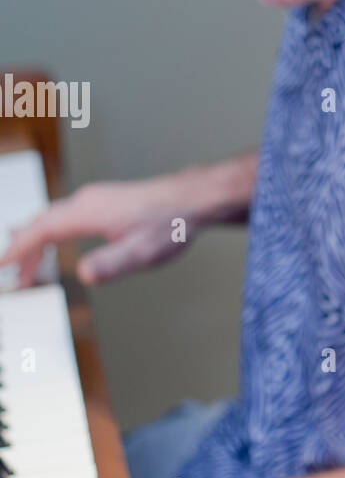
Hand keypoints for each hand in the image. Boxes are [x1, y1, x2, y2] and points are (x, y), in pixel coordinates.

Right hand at [0, 175, 201, 285]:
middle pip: (41, 224)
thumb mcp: (143, 252)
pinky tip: (56, 246)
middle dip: (24, 251)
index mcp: (87, 212)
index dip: (18, 249)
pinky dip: (52, 234)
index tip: (3, 265)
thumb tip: (86, 275)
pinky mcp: (103, 203)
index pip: (40, 230)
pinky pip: (65, 217)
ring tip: (30, 269)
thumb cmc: (171, 223)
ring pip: (52, 219)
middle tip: (16, 277)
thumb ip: (113, 264)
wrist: (193, 200)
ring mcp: (94, 200)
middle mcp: (86, 202)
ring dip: (37, 243)